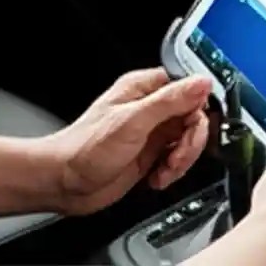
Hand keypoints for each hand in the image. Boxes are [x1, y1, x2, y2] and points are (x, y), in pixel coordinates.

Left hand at [43, 68, 212, 215]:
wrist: (63, 183)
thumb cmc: (84, 149)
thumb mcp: (132, 121)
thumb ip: (170, 101)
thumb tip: (201, 83)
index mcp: (143, 89)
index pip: (188, 88)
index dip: (198, 108)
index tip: (192, 127)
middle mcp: (149, 109)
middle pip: (193, 117)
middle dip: (191, 141)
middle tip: (176, 155)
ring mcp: (150, 133)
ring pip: (187, 141)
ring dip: (182, 159)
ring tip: (165, 169)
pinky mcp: (150, 155)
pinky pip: (176, 160)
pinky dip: (173, 172)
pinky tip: (158, 177)